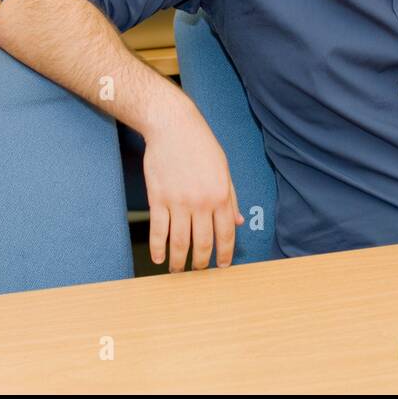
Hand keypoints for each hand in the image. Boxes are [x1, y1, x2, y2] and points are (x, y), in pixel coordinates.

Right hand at [141, 98, 243, 271]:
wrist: (173, 127)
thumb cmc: (201, 146)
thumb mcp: (223, 169)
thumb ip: (231, 198)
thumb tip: (239, 222)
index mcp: (221, 195)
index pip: (226, 234)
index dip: (225, 254)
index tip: (222, 267)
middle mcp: (201, 202)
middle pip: (203, 242)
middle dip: (201, 262)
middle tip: (198, 271)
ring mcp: (178, 201)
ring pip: (179, 241)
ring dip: (179, 261)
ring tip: (177, 271)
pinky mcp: (158, 198)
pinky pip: (158, 230)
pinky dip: (158, 248)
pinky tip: (159, 258)